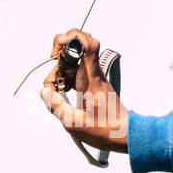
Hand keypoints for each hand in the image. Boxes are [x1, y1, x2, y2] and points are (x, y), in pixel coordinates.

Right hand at [40, 29, 128, 152]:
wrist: (127, 135)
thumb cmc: (105, 131)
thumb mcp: (74, 124)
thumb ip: (55, 106)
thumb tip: (45, 91)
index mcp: (91, 78)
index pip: (88, 43)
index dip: (69, 37)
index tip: (56, 53)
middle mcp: (93, 74)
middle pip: (71, 54)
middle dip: (55, 67)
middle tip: (54, 89)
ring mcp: (93, 79)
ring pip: (70, 66)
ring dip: (58, 78)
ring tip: (58, 98)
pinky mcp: (92, 85)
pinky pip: (73, 76)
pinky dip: (64, 83)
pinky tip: (62, 98)